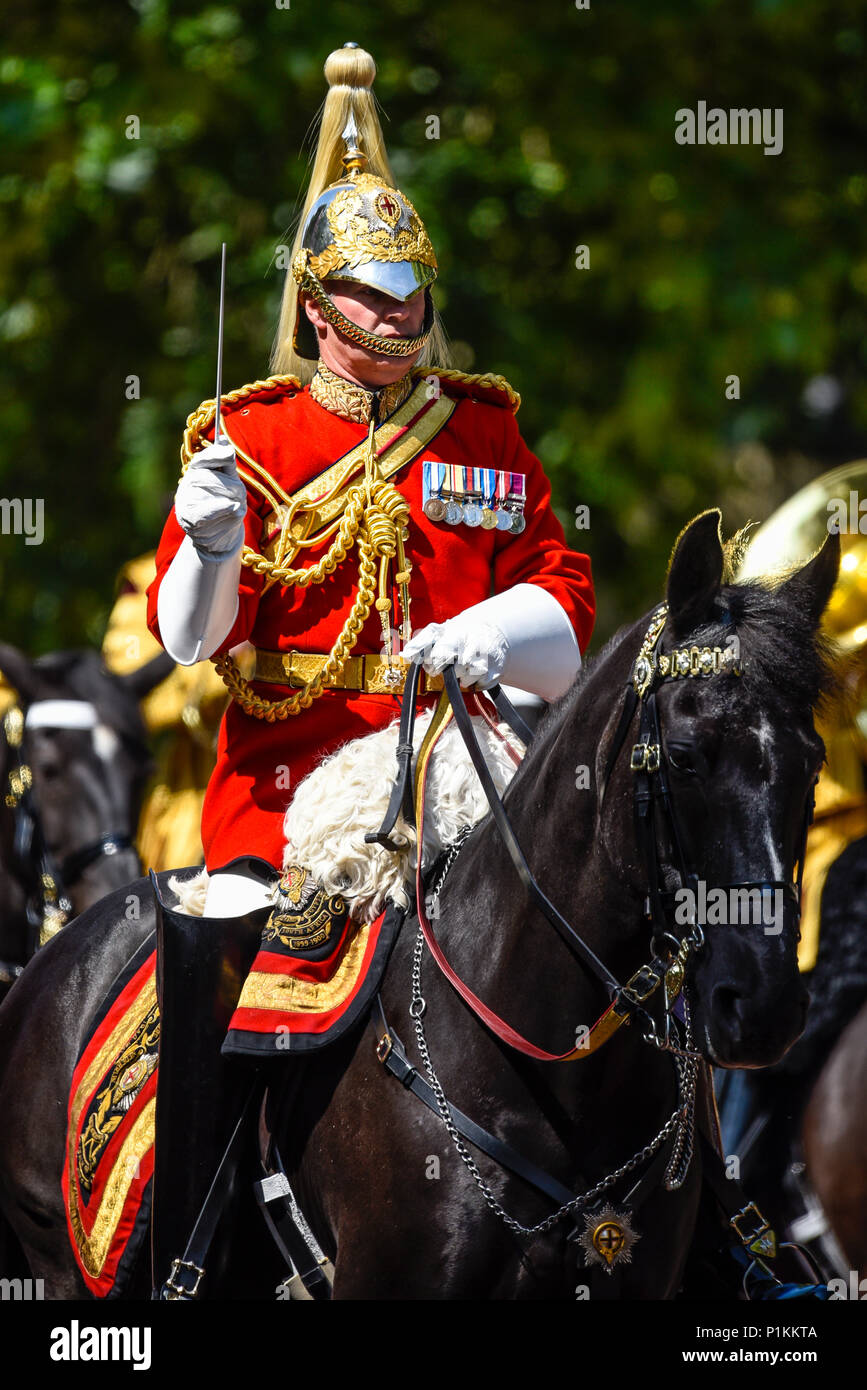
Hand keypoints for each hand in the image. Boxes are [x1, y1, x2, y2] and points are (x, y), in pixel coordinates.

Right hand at [175, 441, 246, 555]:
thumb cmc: (225, 503)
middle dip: (233, 486)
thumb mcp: (228, 481)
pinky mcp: (188, 518)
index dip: (215, 454)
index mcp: (196, 471)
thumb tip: (224, 439)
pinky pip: (209, 510)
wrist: (218, 535)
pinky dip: (224, 509)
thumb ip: (226, 463)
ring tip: (234, 507)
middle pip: (213, 477)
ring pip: (214, 493)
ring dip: (233, 500)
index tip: (229, 452)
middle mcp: (187, 483)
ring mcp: (186, 500)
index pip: (203, 459)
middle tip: (239, 495)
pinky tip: (233, 509)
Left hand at [402, 615, 507, 687]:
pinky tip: (474, 670)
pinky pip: (476, 687)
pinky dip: (473, 682)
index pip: (439, 656)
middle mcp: (472, 650)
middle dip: (446, 670)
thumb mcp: (440, 631)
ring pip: (463, 681)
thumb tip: (407, 654)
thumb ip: (422, 641)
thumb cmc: (460, 633)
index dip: (433, 661)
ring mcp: (484, 663)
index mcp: (456, 636)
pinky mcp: (493, 675)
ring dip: (460, 676)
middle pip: (450, 672)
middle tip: (449, 661)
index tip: (434, 658)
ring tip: (463, 664)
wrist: (491, 632)